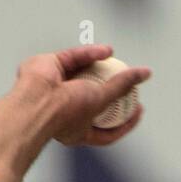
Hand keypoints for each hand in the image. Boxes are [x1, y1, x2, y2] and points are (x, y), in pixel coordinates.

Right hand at [13, 44, 150, 147]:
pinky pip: (73, 58)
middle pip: (93, 100)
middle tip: (131, 85)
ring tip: (121, 64)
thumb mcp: (101, 100)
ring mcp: (55, 89)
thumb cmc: (66, 111)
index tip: (139, 110)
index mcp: (76, 131)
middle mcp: (64, 111)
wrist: (35, 100)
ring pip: (82, 76)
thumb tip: (145, 73)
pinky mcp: (48, 68)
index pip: (106, 131)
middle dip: (112, 92)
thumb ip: (122, 86)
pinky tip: (107, 50)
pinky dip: (90, 54)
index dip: (124, 122)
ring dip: (101, 70)